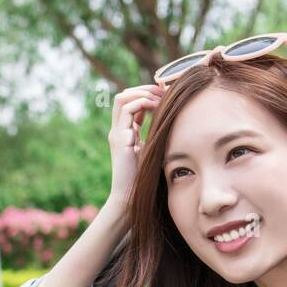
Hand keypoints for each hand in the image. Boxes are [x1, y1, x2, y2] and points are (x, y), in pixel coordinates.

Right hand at [107, 82, 165, 205]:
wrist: (129, 197)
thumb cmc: (142, 179)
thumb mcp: (151, 152)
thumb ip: (155, 138)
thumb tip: (170, 124)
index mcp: (124, 132)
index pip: (130, 103)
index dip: (145, 95)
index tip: (163, 97)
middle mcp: (118, 130)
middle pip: (123, 96)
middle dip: (143, 89)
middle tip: (162, 92)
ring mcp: (117, 133)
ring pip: (122, 98)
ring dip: (143, 94)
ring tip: (159, 99)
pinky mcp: (120, 138)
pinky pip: (128, 110)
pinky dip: (142, 103)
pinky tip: (156, 108)